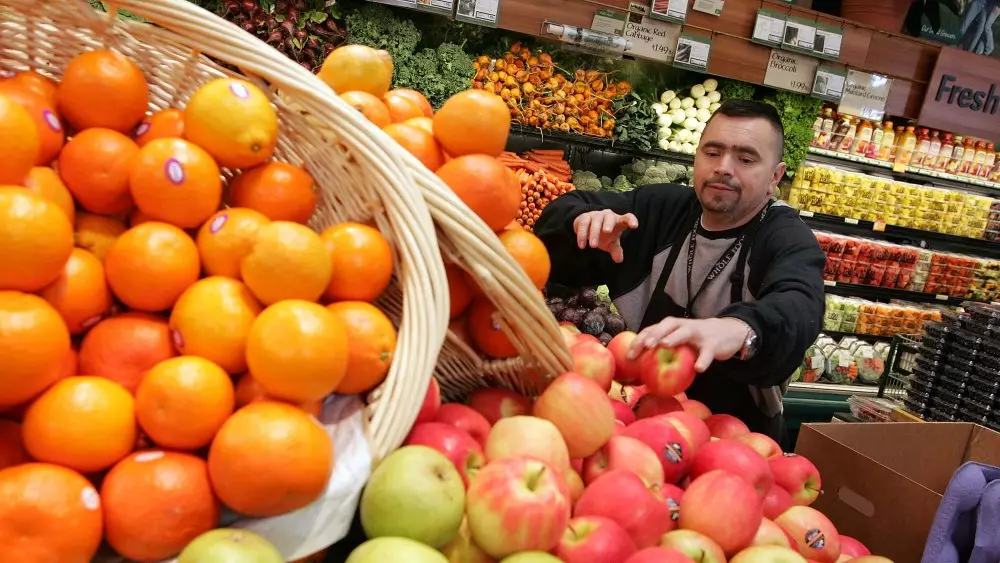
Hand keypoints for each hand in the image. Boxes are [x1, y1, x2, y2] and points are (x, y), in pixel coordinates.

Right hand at [573, 210, 638, 262]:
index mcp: (618, 221)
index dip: (631, 220)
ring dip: (594, 232)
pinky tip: (582, 245)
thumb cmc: (604, 235)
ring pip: (595, 220)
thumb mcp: (611, 243)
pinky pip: (583, 224)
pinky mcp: (584, 217)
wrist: (588, 227)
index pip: (627, 218)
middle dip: (608, 223)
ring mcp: (595, 215)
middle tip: (607, 231)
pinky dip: (582, 235)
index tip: (634, 226)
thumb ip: (616, 250)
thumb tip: (619, 259)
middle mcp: (607, 215)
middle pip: (609, 217)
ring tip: (593, 246)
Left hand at [626, 317, 748, 371]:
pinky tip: (698, 368)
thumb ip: (663, 351)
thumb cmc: (695, 340)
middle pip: (667, 325)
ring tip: (665, 345)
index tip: (629, 356)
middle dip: (655, 334)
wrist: (727, 333)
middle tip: (645, 345)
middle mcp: (683, 326)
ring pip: (685, 332)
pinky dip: (703, 360)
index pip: (652, 330)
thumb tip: (641, 373)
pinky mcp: (713, 344)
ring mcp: (699, 333)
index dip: (639, 341)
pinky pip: (707, 352)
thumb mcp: (678, 341)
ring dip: (674, 337)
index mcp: (671, 326)